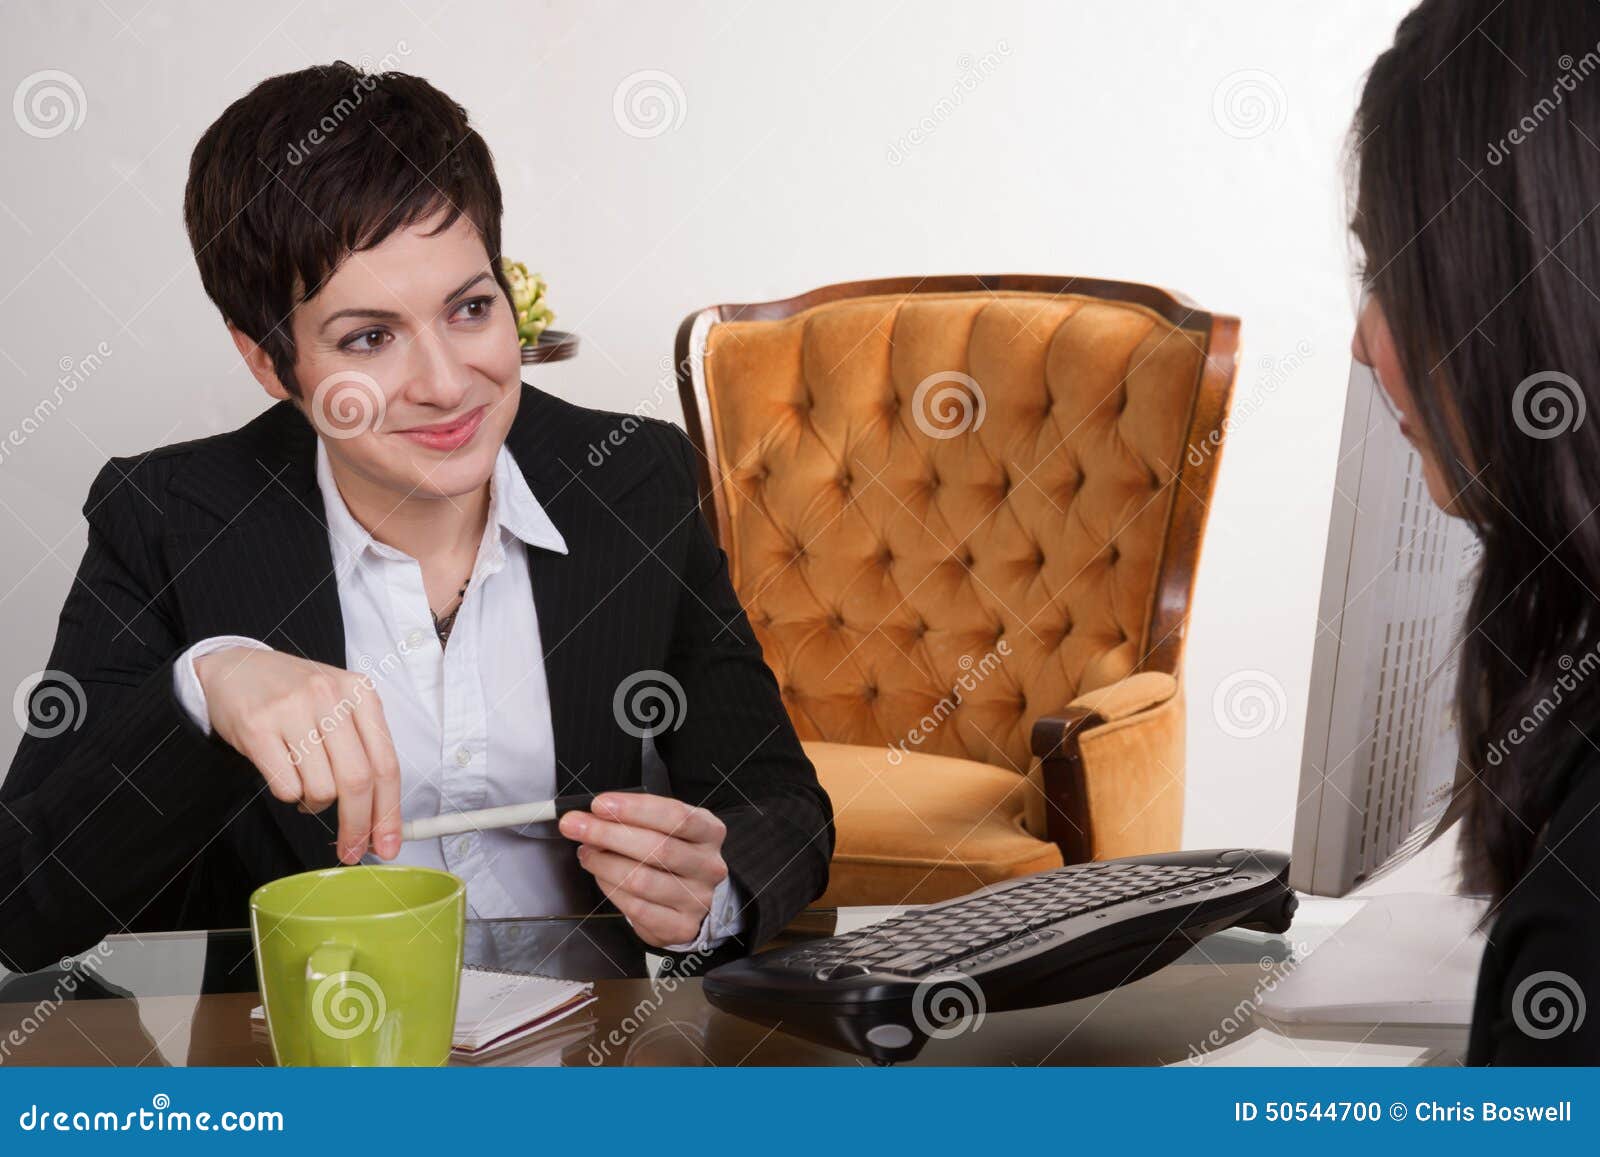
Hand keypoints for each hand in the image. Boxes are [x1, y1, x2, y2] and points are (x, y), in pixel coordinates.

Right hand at [196, 646, 401, 864]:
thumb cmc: (294, 696)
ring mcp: (292, 710)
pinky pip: (286, 787)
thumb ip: (363, 749)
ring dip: (316, 803)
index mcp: (360, 693)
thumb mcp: (339, 706)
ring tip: (307, 786)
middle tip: (352, 850)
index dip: (389, 812)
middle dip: (357, 825)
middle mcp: (331, 697)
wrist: (234, 668)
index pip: (386, 764)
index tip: (387, 845)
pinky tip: (285, 775)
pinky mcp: (257, 727)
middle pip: (357, 781)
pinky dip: (290, 795)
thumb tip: (381, 815)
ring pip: (321, 789)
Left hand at [559, 791, 729, 947]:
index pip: (675, 816)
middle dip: (607, 834)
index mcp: (710, 832)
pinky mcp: (680, 927)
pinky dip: (611, 889)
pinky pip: (637, 908)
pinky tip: (601, 877)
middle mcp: (709, 866)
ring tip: (586, 853)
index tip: (599, 805)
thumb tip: (592, 817)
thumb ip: (637, 819)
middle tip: (575, 826)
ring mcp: (697, 899)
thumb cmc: (674, 855)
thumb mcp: (667, 827)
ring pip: (642, 880)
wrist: (695, 899)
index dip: (634, 809)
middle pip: (657, 848)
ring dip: (604, 864)